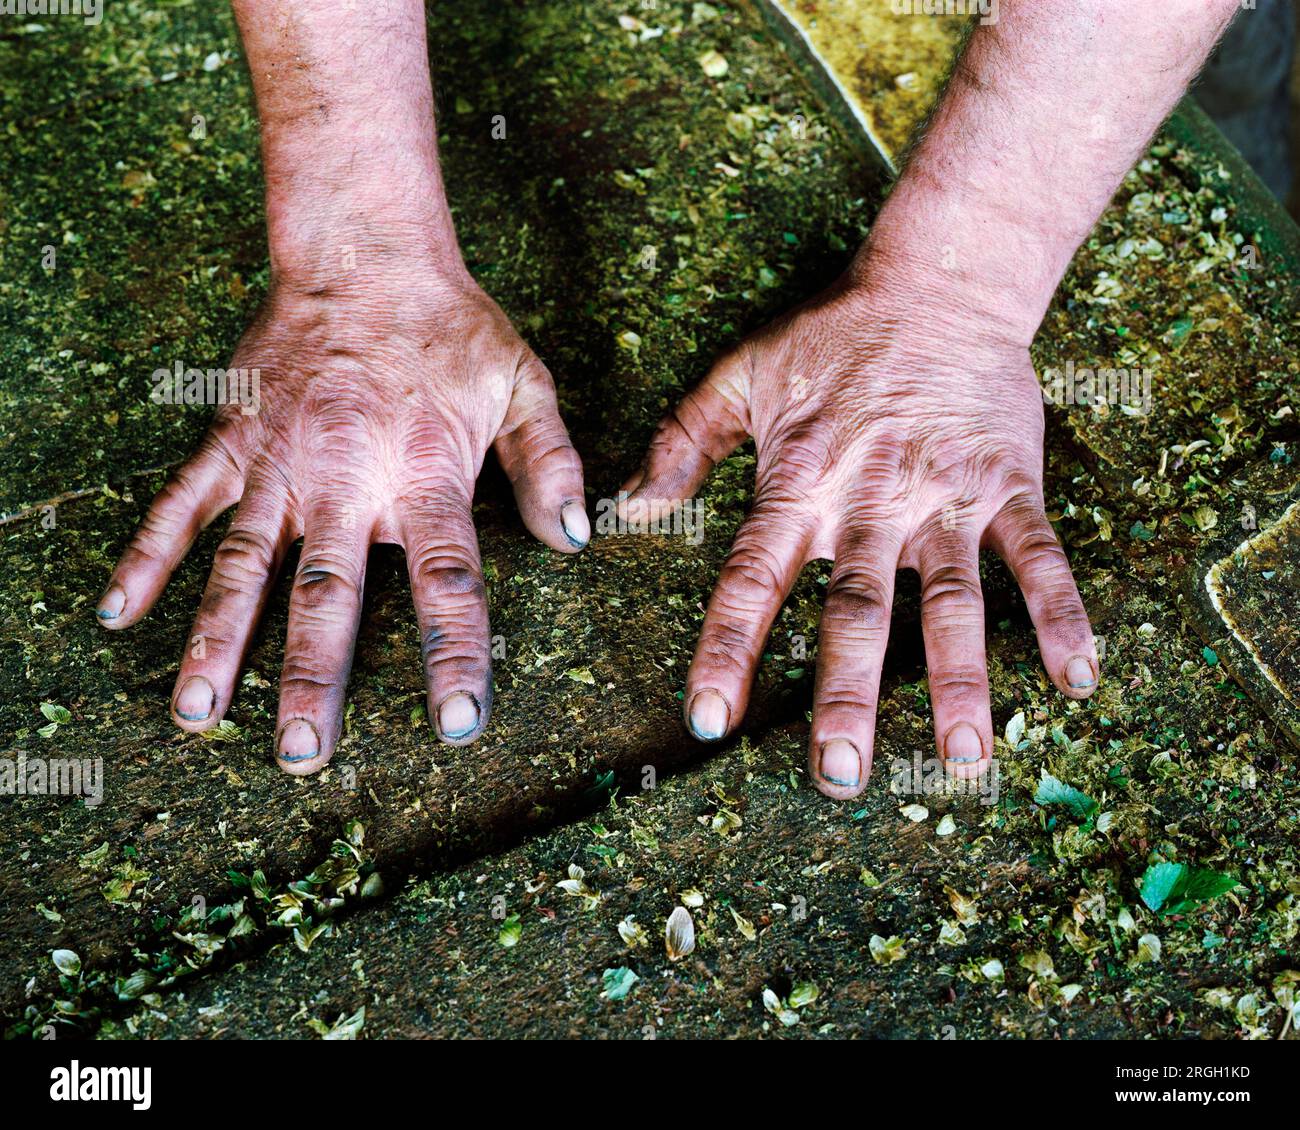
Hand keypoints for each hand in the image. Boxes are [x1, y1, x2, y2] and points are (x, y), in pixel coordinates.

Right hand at [97, 274, 587, 773]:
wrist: (364, 254)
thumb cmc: (450, 328)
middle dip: (313, 678)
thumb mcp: (524, 385)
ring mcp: (278, 463)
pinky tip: (119, 613)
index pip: (446, 584)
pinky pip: (182, 505)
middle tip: (301, 753)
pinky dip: (148, 556)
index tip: (455, 724)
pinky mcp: (232, 440)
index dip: (454, 656)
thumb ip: (549, 464)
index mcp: (424, 475)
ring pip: (242, 566)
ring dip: (218, 642)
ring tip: (197, 714)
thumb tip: (573, 539)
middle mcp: (344, 479)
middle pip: (327, 595)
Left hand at [621, 274, 1097, 797]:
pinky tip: (1075, 678)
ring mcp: (943, 497)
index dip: (727, 648)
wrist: (936, 284)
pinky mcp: (1007, 484)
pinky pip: (1038, 556)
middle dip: (847, 695)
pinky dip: (1060, 613)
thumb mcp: (739, 377)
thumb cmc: (830, 337)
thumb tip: (625, 508)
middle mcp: (868, 503)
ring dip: (959, 679)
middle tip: (839, 774)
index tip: (707, 718)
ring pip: (949, 600)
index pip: (752, 579)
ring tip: (964, 756)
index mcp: (798, 486)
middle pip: (855, 611)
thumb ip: (682, 443)